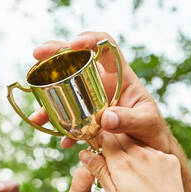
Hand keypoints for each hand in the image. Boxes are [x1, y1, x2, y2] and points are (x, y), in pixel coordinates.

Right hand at [29, 31, 175, 154]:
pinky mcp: (88, 120)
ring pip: (66, 92)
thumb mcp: (147, 124)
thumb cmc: (153, 131)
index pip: (106, 47)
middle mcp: (103, 85)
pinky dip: (62, 130)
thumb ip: (130, 120)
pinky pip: (69, 120)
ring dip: (48, 101)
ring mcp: (93, 102)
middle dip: (55, 55)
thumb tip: (105, 119)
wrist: (152, 153)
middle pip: (76, 61)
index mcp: (121, 77)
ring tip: (37, 115)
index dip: (90, 39)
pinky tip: (61, 140)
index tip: (74, 43)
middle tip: (37, 54)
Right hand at [80, 132, 189, 191]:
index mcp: (122, 163)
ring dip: (131, 151)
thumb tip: (85, 153)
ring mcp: (157, 155)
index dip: (98, 142)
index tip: (97, 152)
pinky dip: (147, 159)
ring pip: (137, 142)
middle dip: (113, 144)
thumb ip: (100, 172)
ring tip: (132, 174)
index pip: (104, 137)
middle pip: (120, 135)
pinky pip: (153, 152)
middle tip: (114, 164)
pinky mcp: (170, 160)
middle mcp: (140, 153)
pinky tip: (148, 178)